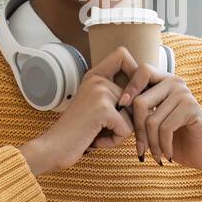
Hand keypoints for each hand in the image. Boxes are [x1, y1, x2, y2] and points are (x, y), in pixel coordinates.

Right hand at [20, 47, 135, 174]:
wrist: (53, 148)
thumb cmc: (77, 132)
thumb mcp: (96, 107)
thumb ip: (116, 97)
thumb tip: (147, 99)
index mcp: (94, 76)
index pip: (122, 54)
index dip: (134, 70)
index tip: (130, 93)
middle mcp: (97, 79)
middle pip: (136, 97)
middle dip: (126, 121)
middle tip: (102, 129)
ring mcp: (100, 92)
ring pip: (133, 116)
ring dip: (119, 133)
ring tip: (97, 134)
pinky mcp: (103, 109)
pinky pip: (127, 129)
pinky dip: (114, 141)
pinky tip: (95, 140)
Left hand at [109, 46, 201, 180]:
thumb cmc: (177, 139)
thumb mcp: (155, 122)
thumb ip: (141, 110)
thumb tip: (114, 106)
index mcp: (164, 80)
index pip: (141, 71)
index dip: (128, 89)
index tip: (121, 110)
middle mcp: (175, 82)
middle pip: (140, 101)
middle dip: (136, 130)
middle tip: (141, 149)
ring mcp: (185, 94)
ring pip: (151, 119)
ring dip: (151, 144)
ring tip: (155, 155)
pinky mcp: (192, 109)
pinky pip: (165, 128)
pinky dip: (163, 146)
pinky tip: (167, 155)